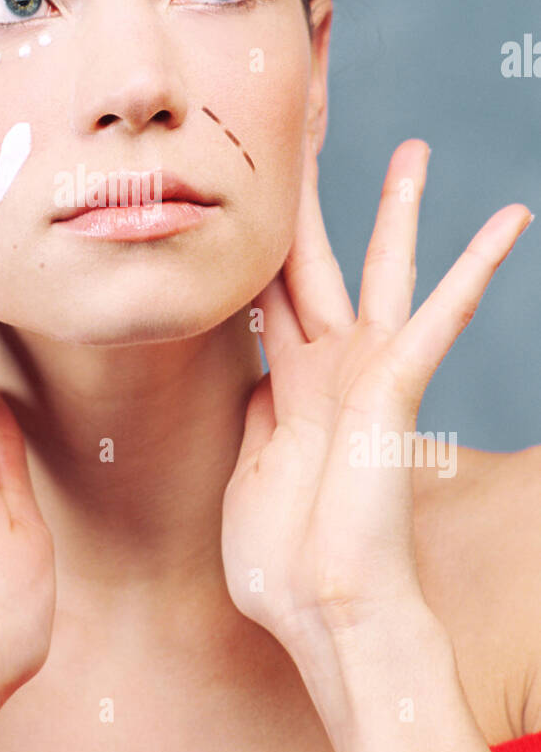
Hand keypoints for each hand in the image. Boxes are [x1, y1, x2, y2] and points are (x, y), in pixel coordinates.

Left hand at [221, 132, 531, 648]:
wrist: (326, 613)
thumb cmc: (286, 561)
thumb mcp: (249, 473)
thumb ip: (259, 412)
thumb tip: (258, 372)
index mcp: (288, 383)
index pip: (265, 292)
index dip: (252, 244)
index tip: (241, 199)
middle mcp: (329, 365)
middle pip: (309, 257)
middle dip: (306, 194)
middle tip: (303, 138)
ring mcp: (365, 371)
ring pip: (382, 267)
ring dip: (398, 208)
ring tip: (414, 149)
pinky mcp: (396, 385)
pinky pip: (442, 314)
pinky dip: (474, 266)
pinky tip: (510, 219)